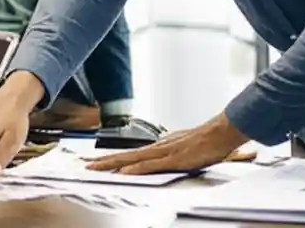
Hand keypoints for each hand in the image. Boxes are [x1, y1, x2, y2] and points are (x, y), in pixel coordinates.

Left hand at [85, 111, 248, 174]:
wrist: (220, 132)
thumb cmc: (206, 140)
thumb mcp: (183, 146)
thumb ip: (171, 152)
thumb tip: (161, 158)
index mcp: (159, 146)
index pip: (130, 153)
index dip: (112, 157)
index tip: (96, 161)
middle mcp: (157, 147)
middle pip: (125, 155)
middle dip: (104, 161)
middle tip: (84, 165)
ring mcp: (164, 152)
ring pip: (132, 159)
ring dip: (112, 164)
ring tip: (95, 168)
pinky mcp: (173, 159)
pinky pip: (151, 165)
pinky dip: (136, 168)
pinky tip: (124, 172)